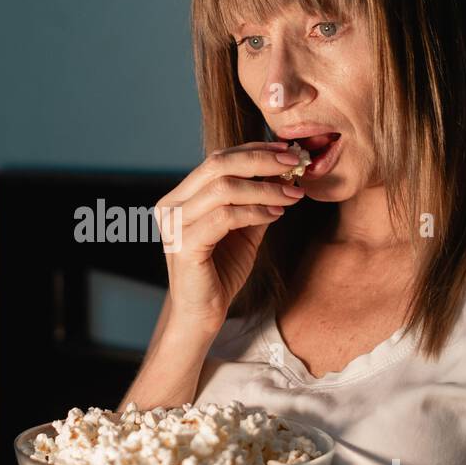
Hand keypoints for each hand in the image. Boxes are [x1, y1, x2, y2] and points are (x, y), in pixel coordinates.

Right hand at [154, 142, 306, 332]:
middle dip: (261, 161)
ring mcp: (174, 225)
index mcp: (180, 197)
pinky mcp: (184, 246)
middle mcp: (171, 206)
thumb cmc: (222, 271)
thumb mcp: (244, 228)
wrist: (204, 314)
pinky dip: (255, 212)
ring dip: (264, 188)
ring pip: (223, 189)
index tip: (287, 151)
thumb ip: (256, 200)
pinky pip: (224, 217)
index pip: (217, 159)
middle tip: (294, 164)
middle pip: (217, 165)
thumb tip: (284, 171)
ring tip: (292, 195)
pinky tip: (277, 215)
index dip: (254, 150)